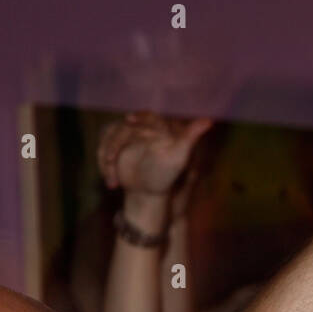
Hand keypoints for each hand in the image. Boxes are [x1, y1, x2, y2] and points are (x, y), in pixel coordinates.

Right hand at [98, 112, 212, 196]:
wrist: (149, 194)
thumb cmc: (168, 175)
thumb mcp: (180, 155)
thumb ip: (190, 136)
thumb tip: (209, 121)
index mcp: (157, 128)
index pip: (148, 117)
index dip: (139, 117)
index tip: (129, 119)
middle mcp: (140, 129)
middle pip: (122, 129)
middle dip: (115, 143)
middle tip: (111, 158)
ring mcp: (125, 137)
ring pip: (109, 138)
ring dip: (107, 159)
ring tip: (112, 178)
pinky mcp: (113, 147)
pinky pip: (103, 149)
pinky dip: (103, 163)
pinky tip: (110, 180)